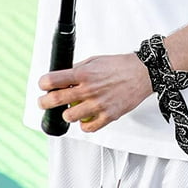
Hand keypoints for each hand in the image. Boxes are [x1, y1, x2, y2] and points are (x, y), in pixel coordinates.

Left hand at [37, 53, 151, 132]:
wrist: (144, 73)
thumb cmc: (121, 65)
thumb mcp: (96, 60)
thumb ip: (78, 68)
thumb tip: (63, 76)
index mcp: (85, 73)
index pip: (53, 80)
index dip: (43, 83)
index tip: (43, 85)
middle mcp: (89, 89)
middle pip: (55, 100)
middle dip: (44, 102)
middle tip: (44, 102)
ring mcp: (98, 104)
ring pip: (69, 116)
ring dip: (67, 113)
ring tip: (71, 109)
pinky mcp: (108, 115)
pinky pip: (88, 127)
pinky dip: (84, 125)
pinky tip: (85, 118)